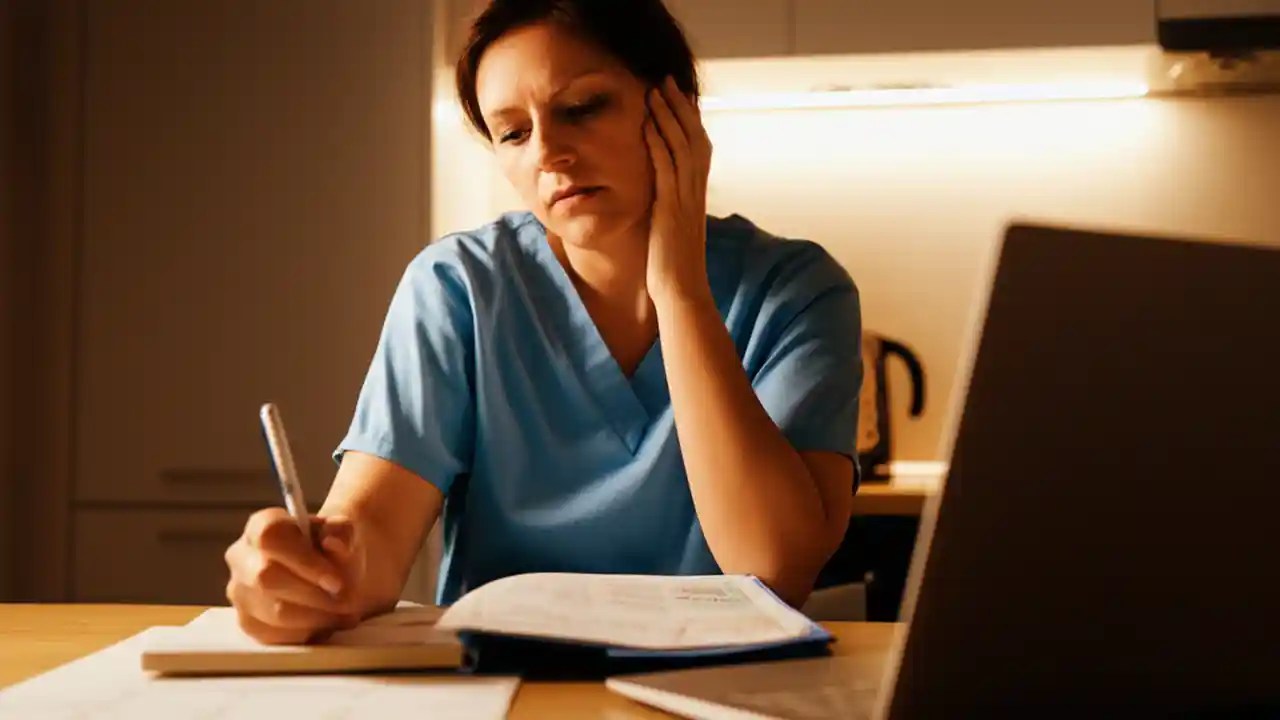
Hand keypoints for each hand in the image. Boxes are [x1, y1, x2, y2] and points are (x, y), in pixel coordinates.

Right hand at [224, 508, 366, 643]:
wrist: (331, 578)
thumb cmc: (333, 553)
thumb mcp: (345, 535)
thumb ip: (342, 533)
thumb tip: (333, 542)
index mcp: (262, 526)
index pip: (270, 538)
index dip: (304, 561)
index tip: (336, 581)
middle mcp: (241, 557)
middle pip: (266, 578)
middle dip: (314, 595)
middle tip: (346, 601)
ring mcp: (240, 593)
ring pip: (275, 613)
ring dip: (317, 617)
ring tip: (342, 614)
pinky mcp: (248, 624)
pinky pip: (276, 636)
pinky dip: (308, 633)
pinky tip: (324, 623)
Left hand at [643, 75, 712, 308]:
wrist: (682, 293)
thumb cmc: (673, 269)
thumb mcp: (672, 231)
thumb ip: (669, 209)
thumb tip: (661, 197)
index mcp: (696, 196)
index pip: (697, 148)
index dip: (688, 120)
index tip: (675, 97)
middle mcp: (696, 193)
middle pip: (693, 138)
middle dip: (679, 107)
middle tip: (666, 82)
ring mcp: (686, 200)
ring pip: (682, 148)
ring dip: (668, 117)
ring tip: (655, 92)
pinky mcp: (671, 210)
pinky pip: (667, 170)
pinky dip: (659, 146)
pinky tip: (648, 128)